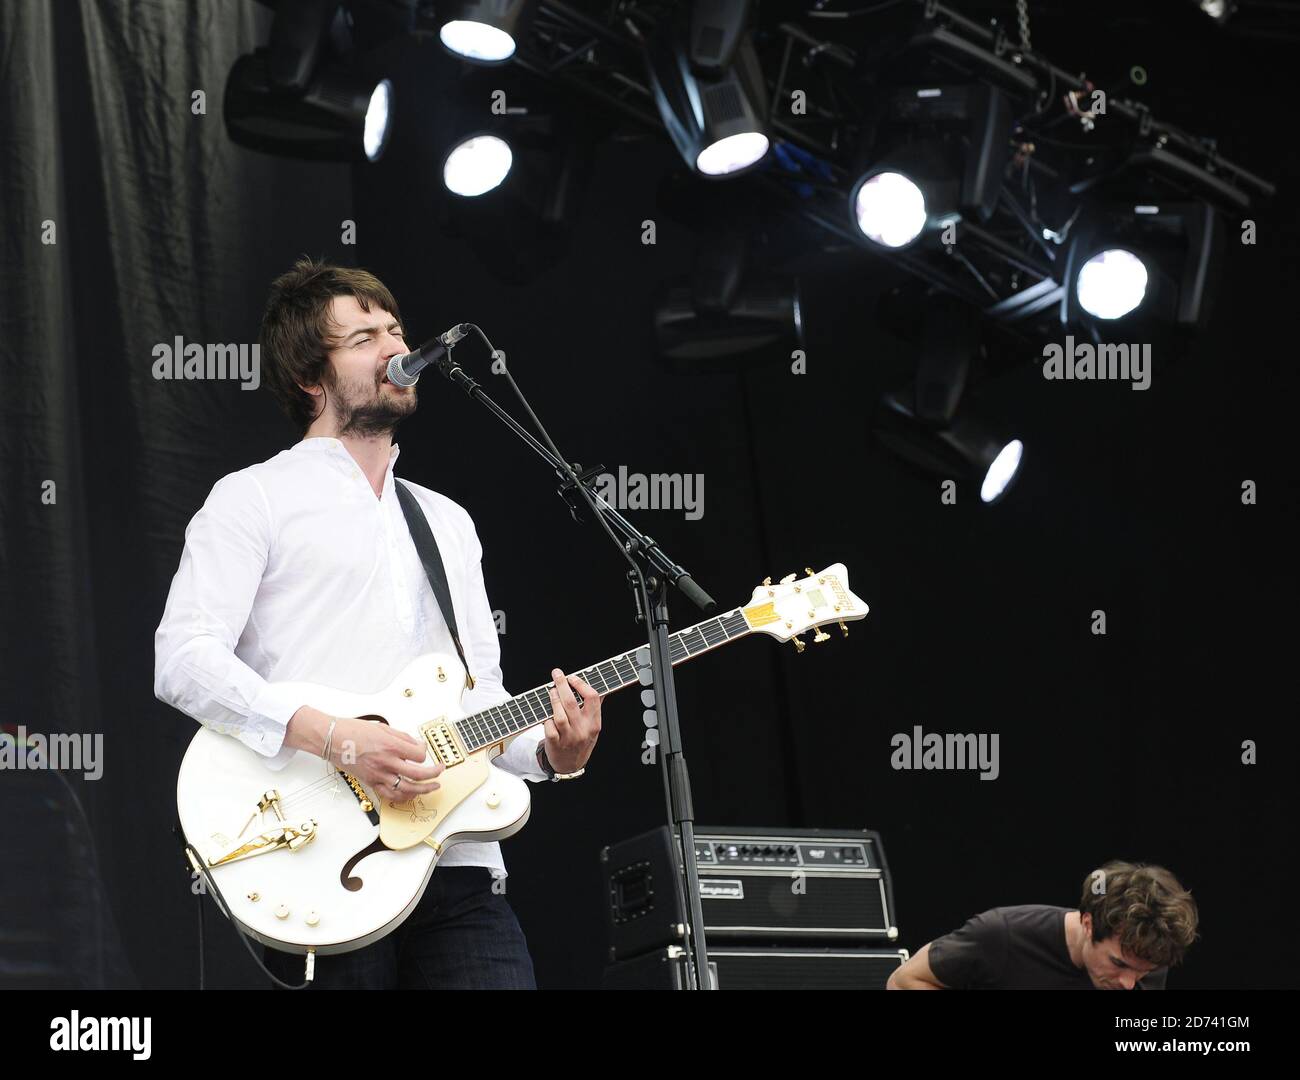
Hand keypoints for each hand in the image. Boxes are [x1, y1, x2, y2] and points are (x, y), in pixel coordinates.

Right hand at [328, 715, 442, 796]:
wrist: (332, 740)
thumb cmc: (352, 731)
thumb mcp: (383, 727)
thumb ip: (402, 737)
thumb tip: (416, 745)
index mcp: (391, 746)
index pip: (420, 755)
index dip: (426, 753)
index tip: (424, 750)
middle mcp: (386, 762)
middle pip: (418, 774)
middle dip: (434, 774)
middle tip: (440, 771)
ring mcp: (378, 775)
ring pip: (406, 789)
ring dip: (423, 790)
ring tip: (431, 787)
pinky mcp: (371, 782)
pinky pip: (390, 795)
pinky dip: (403, 797)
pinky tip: (410, 794)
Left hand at [543, 668, 602, 773]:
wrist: (570, 766)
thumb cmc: (582, 742)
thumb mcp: (593, 727)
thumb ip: (594, 709)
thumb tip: (600, 688)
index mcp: (594, 723)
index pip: (592, 698)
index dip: (581, 684)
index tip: (572, 677)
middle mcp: (583, 730)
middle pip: (571, 702)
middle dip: (562, 685)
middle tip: (556, 674)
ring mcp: (569, 738)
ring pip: (559, 715)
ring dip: (553, 700)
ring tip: (551, 691)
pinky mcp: (555, 744)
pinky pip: (549, 727)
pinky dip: (547, 719)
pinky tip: (548, 715)